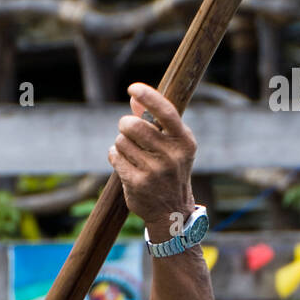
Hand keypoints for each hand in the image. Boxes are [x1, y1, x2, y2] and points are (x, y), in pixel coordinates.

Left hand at [107, 82, 196, 231]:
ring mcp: (154, 171)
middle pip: (134, 125)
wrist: (171, 211)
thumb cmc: (171, 170)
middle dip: (125, 124)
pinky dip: (115, 156)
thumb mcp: (172, 145)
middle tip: (126, 128)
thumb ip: (155, 120)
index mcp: (184, 142)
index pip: (165, 111)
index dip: (148, 96)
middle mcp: (171, 156)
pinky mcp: (137, 183)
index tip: (132, 88)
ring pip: (121, 141)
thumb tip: (134, 98)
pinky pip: (115, 157)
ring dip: (121, 143)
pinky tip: (123, 163)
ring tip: (130, 152)